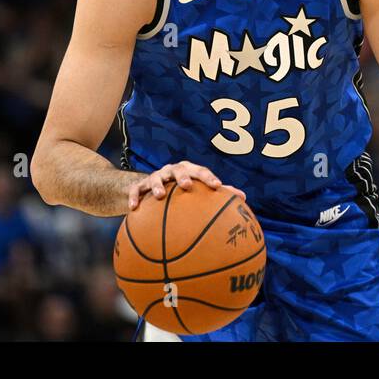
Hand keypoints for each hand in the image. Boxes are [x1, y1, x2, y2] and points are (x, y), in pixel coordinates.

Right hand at [126, 160, 246, 210]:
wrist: (153, 188)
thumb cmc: (183, 190)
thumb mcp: (199, 190)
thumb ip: (220, 193)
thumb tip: (244, 198)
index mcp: (189, 170)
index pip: (201, 171)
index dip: (209, 178)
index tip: (217, 187)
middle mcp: (172, 171)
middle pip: (179, 169)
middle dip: (183, 176)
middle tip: (187, 186)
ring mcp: (155, 177)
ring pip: (155, 178)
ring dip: (157, 185)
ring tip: (160, 195)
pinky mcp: (139, 186)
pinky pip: (135, 191)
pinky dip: (134, 198)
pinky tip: (134, 209)